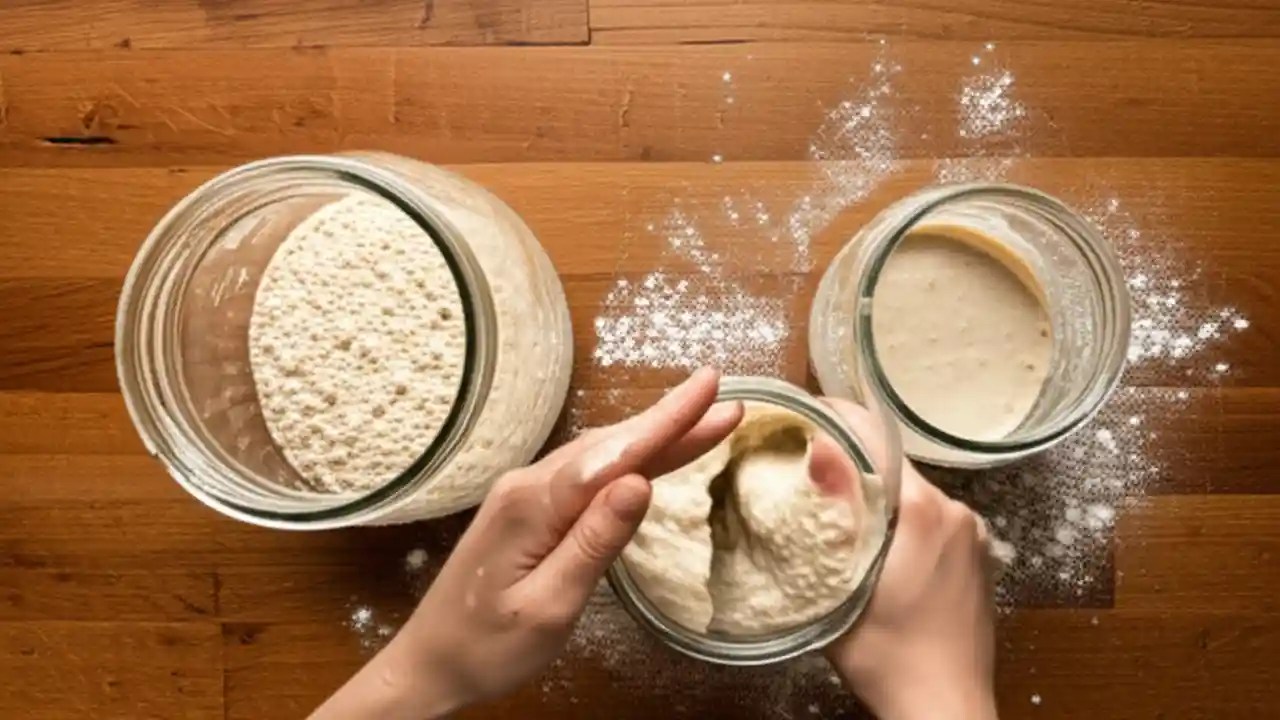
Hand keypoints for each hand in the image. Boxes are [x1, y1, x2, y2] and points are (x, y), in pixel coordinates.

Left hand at [311, 368, 743, 719]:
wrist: (429, 664)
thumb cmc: (487, 648)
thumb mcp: (549, 607)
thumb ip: (594, 543)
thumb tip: (639, 483)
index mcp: (534, 504)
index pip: (616, 455)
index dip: (668, 421)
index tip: (712, 389)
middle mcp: (528, 485)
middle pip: (612, 445)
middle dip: (671, 420)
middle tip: (725, 399)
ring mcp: (526, 493)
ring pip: (601, 454)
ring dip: (653, 435)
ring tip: (703, 418)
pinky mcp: (528, 508)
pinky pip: (586, 473)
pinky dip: (627, 457)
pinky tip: (650, 452)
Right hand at [821, 401, 998, 719]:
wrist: (944, 710)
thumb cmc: (891, 660)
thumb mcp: (843, 588)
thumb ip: (833, 515)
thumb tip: (819, 449)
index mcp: (926, 513)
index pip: (877, 438)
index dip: (837, 416)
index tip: (804, 411)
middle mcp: (958, 513)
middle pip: (895, 466)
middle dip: (851, 463)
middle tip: (806, 468)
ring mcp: (974, 535)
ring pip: (912, 494)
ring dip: (877, 496)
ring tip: (835, 512)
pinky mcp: (978, 558)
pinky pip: (932, 520)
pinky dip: (901, 521)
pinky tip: (875, 547)